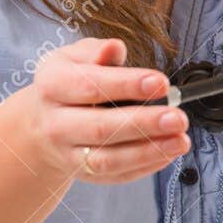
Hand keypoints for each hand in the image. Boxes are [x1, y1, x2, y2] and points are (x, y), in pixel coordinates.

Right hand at [17, 37, 188, 184]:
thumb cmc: (69, 82)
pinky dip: (145, 166)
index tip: (162, 83)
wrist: (41, 123)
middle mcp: (55, 124)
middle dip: (144, 124)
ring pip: (108, 159)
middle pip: (101, 128)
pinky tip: (168, 152)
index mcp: (53, 86)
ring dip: (149, 152)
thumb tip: (115, 47)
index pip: (91, 86)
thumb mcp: (75, 58)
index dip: (127, 85)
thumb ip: (98, 52)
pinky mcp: (83, 174)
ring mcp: (68, 154)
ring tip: (180, 141)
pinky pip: (116, 175)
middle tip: (178, 117)